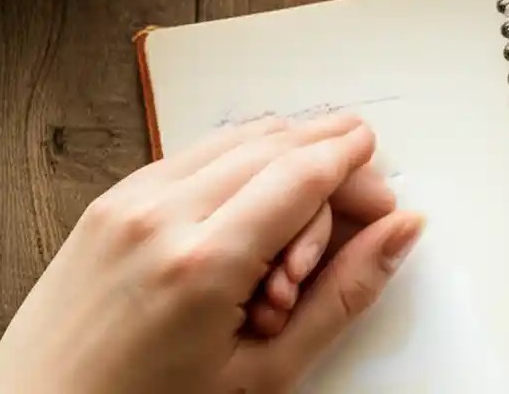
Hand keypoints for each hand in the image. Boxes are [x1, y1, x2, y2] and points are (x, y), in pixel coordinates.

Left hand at [0, 114, 424, 393]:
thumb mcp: (266, 373)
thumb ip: (343, 295)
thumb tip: (400, 233)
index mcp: (202, 265)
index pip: (302, 174)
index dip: (354, 165)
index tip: (380, 172)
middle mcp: (159, 216)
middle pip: (273, 146)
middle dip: (329, 157)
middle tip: (363, 201)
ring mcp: (126, 203)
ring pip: (233, 139)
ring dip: (286, 155)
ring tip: (312, 208)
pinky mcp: (108, 202)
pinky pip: (192, 154)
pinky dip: (238, 163)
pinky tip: (258, 204)